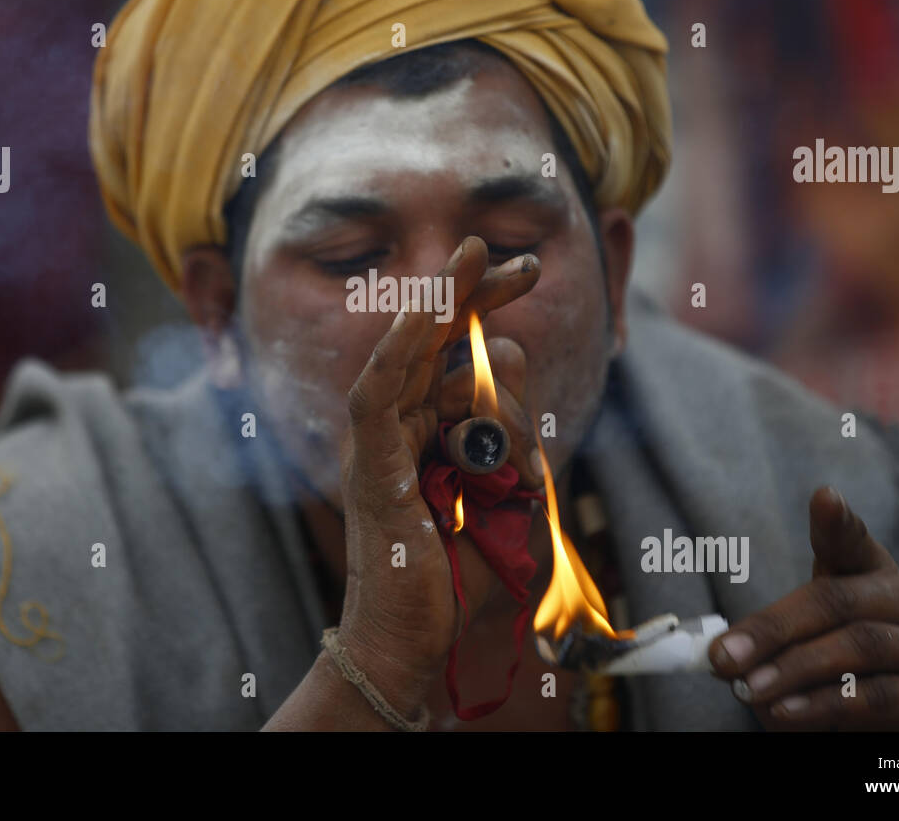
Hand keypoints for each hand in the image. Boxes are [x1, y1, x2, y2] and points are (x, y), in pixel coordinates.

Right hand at [336, 236, 540, 712]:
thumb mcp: (512, 484)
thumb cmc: (462, 570)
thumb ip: (511, 421)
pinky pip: (376, 396)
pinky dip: (395, 351)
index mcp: (429, 427)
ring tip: (482, 294)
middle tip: (526, 260)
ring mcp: (379, 443)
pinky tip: (420, 314)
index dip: (488, 304)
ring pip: (418, 362)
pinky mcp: (370, 466)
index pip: (457, 350)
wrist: (417, 638)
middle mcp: (399, 426)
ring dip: (455, 329)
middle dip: (475, 290)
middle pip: (434, 339)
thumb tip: (506, 347)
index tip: (527, 270)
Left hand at [708, 486, 898, 729]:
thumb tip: (721, 654)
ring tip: (750, 691)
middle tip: (725, 657)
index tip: (823, 498)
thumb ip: (763, 641)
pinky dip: (828, 705)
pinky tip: (789, 713)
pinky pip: (879, 696)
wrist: (873, 730)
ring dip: (795, 669)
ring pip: (858, 646)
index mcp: (869, 571)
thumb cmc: (825, 675)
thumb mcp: (791, 647)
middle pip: (837, 599)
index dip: (837, 521)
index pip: (851, 539)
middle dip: (773, 628)